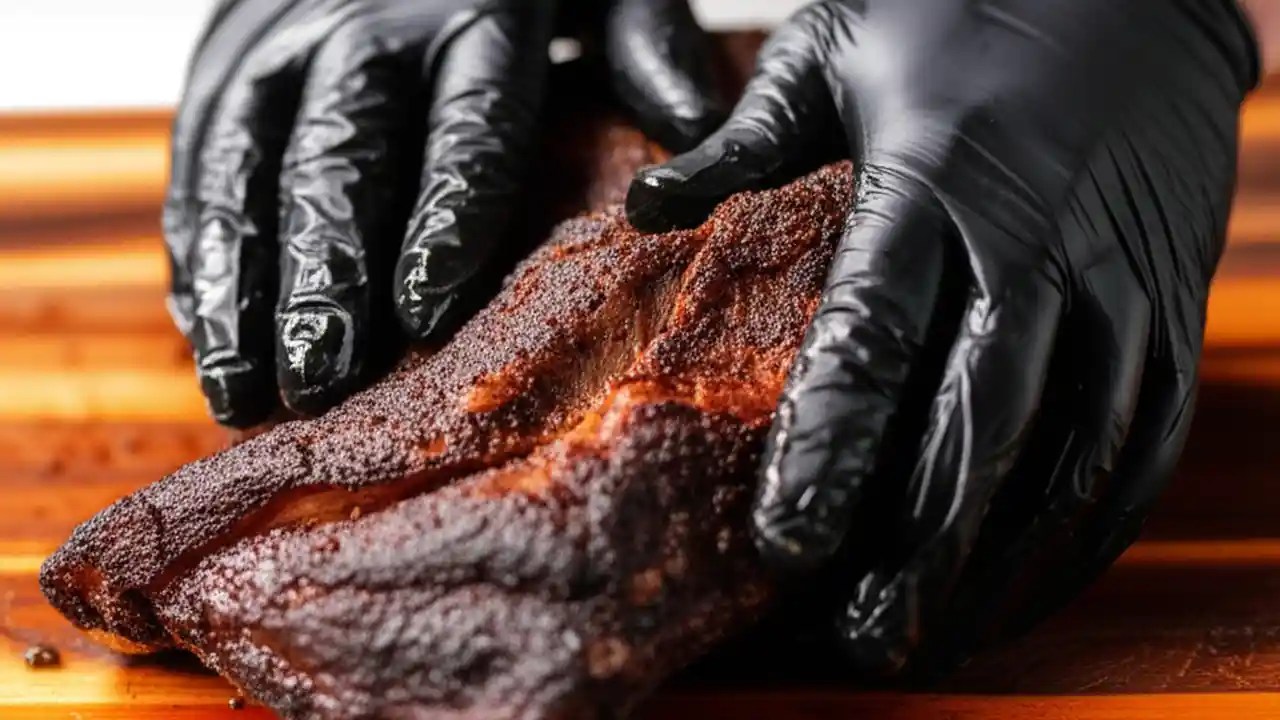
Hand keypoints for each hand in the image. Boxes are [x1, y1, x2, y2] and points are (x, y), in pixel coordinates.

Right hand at [166, 0, 723, 426]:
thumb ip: (647, 50)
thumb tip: (699, 140)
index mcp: (480, 8)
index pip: (466, 126)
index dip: (443, 219)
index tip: (424, 315)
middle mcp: (366, 14)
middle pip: (339, 151)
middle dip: (322, 271)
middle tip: (317, 378)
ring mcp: (281, 22)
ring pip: (244, 155)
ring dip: (238, 276)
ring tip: (244, 384)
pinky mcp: (223, 38)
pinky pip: (195, 141)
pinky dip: (195, 235)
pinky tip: (201, 321)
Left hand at [627, 1, 1257, 671]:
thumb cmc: (957, 12)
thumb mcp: (837, 47)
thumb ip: (743, 140)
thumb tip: (642, 207)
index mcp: (935, 180)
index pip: (876, 334)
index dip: (832, 447)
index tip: (785, 547)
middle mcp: (1036, 244)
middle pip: (984, 421)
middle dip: (923, 545)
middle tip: (864, 638)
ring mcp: (1120, 281)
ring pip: (1078, 453)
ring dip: (1008, 562)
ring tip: (936, 636)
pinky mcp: (1173, 308)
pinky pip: (1145, 440)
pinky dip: (1092, 528)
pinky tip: (1031, 582)